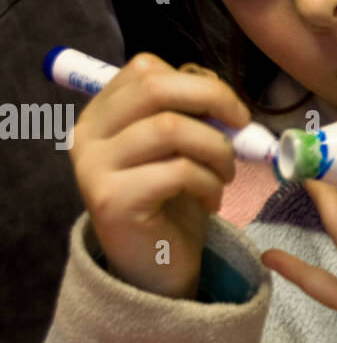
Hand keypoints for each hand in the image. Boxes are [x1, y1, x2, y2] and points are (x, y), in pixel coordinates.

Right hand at [70, 54, 249, 298]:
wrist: (155, 272)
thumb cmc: (171, 206)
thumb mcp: (177, 151)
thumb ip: (186, 115)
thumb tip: (222, 94)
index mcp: (101, 116)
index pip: (145, 69)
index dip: (197, 82)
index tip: (228, 111)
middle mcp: (88, 137)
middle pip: (154, 87)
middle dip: (213, 99)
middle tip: (242, 126)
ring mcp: (95, 168)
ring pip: (171, 129)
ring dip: (216, 150)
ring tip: (225, 175)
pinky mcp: (113, 201)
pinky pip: (177, 171)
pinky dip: (209, 183)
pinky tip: (211, 202)